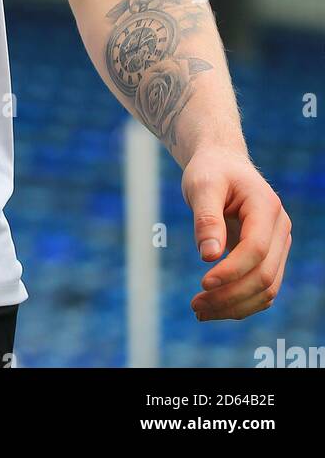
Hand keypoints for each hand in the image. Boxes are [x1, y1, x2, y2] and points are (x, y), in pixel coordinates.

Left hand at [182, 147, 290, 321]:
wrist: (222, 164)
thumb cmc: (210, 171)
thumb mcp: (201, 185)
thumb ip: (206, 218)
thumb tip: (209, 257)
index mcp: (266, 206)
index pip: (256, 249)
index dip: (231, 271)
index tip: (203, 283)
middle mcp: (279, 228)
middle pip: (264, 275)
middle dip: (230, 296)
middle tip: (195, 306)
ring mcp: (278, 244)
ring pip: (267, 289)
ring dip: (235, 306)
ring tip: (199, 311)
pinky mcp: (269, 257)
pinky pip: (261, 288)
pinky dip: (240, 303)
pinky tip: (213, 307)